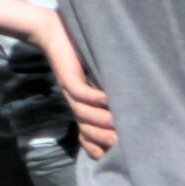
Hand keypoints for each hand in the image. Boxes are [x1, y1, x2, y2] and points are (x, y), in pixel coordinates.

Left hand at [29, 7, 112, 157]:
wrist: (52, 31)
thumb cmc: (81, 54)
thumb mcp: (98, 77)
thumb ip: (110, 93)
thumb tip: (132, 106)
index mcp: (82, 107)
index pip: (88, 135)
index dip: (98, 147)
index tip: (114, 155)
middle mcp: (75, 103)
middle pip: (86, 129)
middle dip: (102, 138)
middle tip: (120, 144)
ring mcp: (70, 91)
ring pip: (83, 113)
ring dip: (100, 120)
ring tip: (117, 123)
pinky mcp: (66, 76)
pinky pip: (79, 92)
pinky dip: (94, 97)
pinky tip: (107, 98)